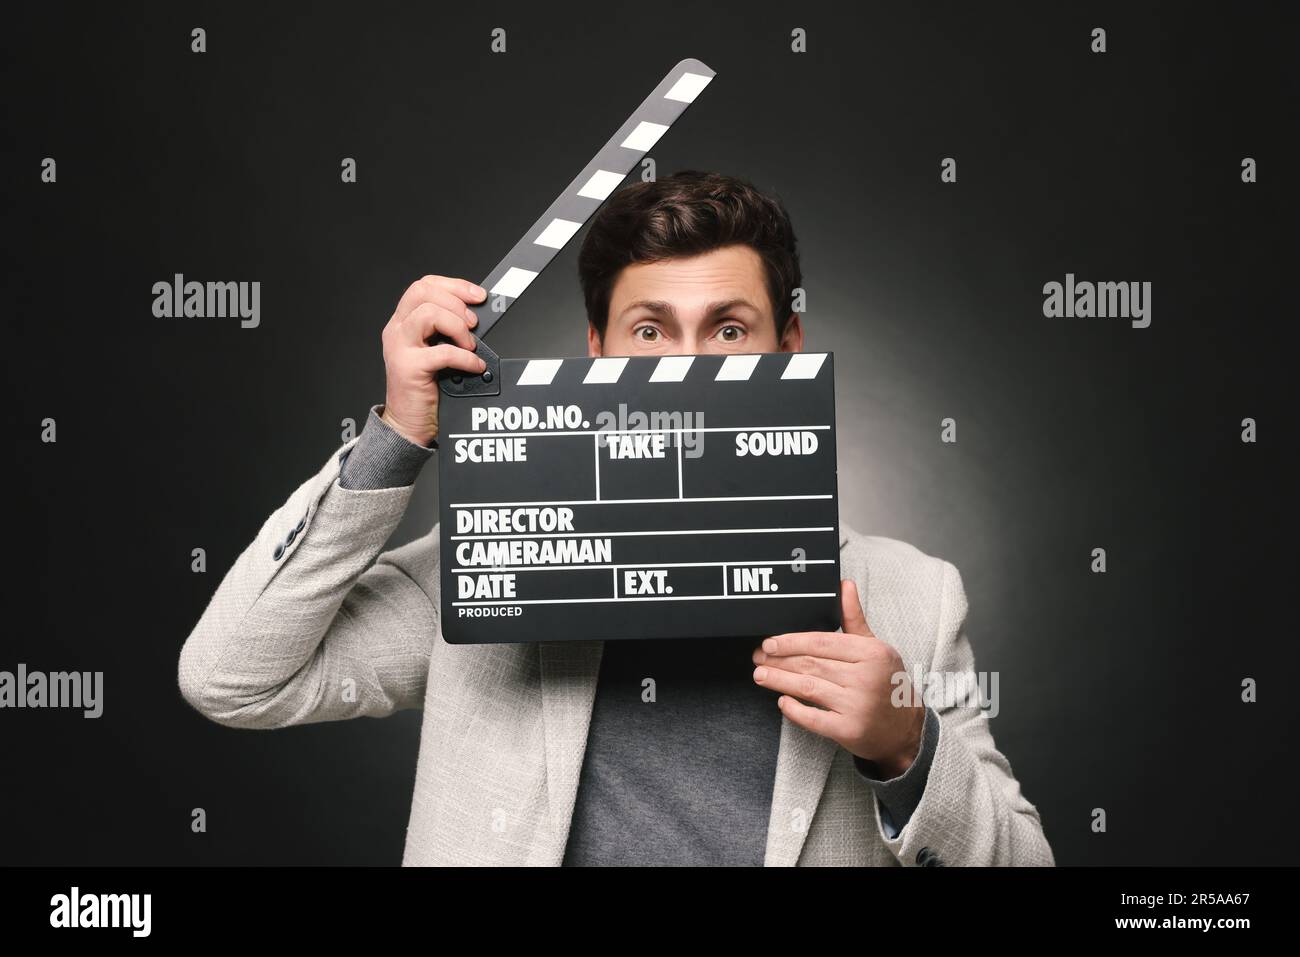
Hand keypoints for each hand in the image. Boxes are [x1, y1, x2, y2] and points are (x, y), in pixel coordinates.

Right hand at [379, 275, 487, 445]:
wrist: (408, 423)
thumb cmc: (425, 389)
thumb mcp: (436, 351)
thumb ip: (448, 331)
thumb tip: (477, 316)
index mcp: (403, 321)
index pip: (424, 286)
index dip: (454, 286)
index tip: (478, 296)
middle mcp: (397, 330)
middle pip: (423, 291)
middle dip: (456, 302)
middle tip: (473, 323)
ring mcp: (400, 347)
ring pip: (429, 314)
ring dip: (457, 327)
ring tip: (469, 345)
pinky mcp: (408, 367)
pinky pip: (442, 352)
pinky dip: (465, 358)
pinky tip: (473, 365)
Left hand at [752, 579, 924, 778]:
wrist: (906, 729)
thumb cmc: (886, 683)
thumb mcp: (876, 648)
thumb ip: (854, 618)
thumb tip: (844, 584)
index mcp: (871, 653)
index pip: (822, 643)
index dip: (792, 642)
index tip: (770, 642)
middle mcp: (865, 678)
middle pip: (812, 664)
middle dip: (780, 660)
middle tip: (758, 658)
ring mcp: (858, 706)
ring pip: (809, 688)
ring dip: (780, 681)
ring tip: (761, 675)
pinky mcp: (849, 730)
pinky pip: (814, 718)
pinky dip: (795, 710)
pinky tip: (782, 702)